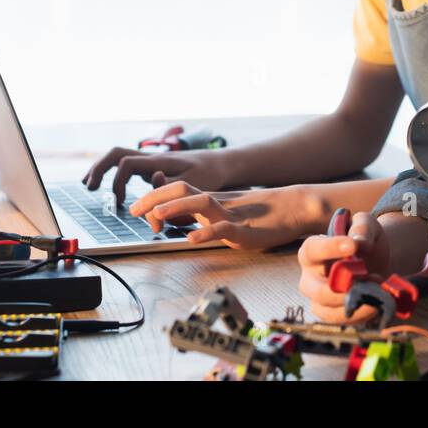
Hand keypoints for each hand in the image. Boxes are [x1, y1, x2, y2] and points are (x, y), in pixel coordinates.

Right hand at [81, 147, 227, 204]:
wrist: (218, 163)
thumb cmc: (207, 175)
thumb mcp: (194, 184)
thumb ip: (171, 186)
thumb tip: (151, 180)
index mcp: (159, 161)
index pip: (128, 163)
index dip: (118, 182)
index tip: (120, 202)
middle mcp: (151, 157)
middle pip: (117, 153)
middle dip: (100, 168)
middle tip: (90, 188)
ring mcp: (150, 160)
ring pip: (119, 156)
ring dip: (101, 168)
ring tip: (88, 185)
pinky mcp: (151, 166)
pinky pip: (125, 164)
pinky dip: (111, 172)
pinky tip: (105, 185)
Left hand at [128, 181, 325, 250]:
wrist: (295, 207)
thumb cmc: (264, 213)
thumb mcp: (230, 212)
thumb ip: (209, 215)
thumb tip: (185, 224)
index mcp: (212, 199)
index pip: (178, 190)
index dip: (155, 196)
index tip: (135, 207)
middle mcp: (217, 204)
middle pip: (182, 190)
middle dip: (155, 198)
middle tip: (133, 209)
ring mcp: (230, 215)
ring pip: (200, 204)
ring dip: (176, 208)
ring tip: (156, 216)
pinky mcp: (244, 231)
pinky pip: (223, 229)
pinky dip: (205, 232)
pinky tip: (191, 238)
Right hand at [296, 211, 390, 325]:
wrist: (376, 259)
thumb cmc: (364, 239)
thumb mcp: (365, 224)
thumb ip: (361, 229)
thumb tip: (359, 244)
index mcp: (312, 250)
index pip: (313, 250)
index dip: (330, 248)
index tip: (352, 246)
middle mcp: (310, 276)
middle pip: (315, 290)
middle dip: (341, 289)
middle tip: (366, 278)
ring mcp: (319, 298)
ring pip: (327, 310)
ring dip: (354, 304)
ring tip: (377, 291)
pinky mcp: (333, 313)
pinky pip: (343, 320)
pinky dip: (362, 314)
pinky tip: (378, 302)